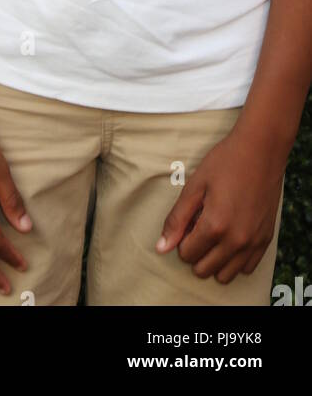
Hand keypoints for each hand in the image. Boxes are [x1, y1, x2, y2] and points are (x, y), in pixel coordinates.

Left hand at [156, 125, 284, 282]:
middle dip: (195, 251)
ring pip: (225, 275)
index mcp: (215, 226)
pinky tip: (230, 238)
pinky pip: (246, 269)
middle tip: (198, 227)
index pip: (187, 254)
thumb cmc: (224, 163)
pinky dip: (234, 260)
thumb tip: (161, 248)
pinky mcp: (266, 240)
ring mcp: (253, 243)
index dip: (181, 240)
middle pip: (204, 269)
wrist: (261, 151)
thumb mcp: (195, 186)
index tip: (187, 222)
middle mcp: (236, 240)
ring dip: (214, 260)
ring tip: (214, 234)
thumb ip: (177, 219)